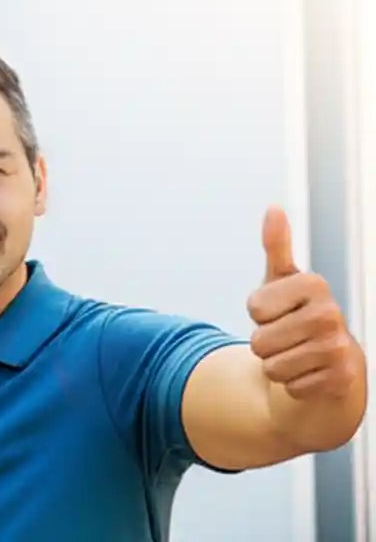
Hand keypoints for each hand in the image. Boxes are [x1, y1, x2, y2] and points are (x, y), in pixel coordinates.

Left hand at [248, 205, 359, 399]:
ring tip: (295, 356)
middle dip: (264, 345)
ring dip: (276, 367)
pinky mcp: (342, 379)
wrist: (326, 367)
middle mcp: (331, 313)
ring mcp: (339, 347)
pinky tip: (310, 375)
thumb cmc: (296, 318)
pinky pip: (290, 387)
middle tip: (285, 339)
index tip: (278, 311)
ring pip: (272, 367)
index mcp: (314, 284)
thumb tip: (274, 209)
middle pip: (259, 341)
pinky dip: (293, 385)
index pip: (255, 307)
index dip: (258, 314)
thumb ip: (276, 247)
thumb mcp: (281, 283)